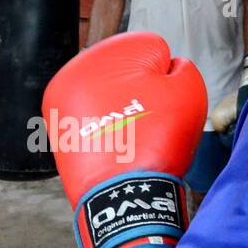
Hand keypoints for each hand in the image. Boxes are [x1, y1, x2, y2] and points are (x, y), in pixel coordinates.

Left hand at [42, 32, 206, 247]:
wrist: (123, 195)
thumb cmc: (156, 142)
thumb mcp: (188, 91)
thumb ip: (180, 67)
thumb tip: (165, 69)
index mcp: (103, 54)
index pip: (149, 51)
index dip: (166, 77)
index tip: (165, 102)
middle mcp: (74, 72)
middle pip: (123, 75)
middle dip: (139, 92)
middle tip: (149, 122)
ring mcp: (62, 103)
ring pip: (107, 99)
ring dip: (121, 110)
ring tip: (133, 137)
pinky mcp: (59, 132)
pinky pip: (93, 122)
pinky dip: (105, 130)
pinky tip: (118, 146)